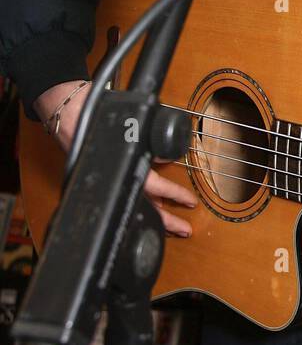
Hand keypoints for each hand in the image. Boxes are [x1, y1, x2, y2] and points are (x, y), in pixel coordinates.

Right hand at [34, 80, 195, 237]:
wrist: (68, 115)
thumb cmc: (96, 118)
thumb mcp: (129, 127)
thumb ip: (147, 145)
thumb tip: (162, 158)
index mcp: (126, 167)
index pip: (155, 186)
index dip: (174, 194)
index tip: (191, 201)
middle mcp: (117, 179)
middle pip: (146, 206)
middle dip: (167, 221)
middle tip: (185, 229)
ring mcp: (110, 182)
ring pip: (137, 204)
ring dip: (156, 216)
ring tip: (172, 226)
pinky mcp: (104, 179)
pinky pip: (127, 196)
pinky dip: (141, 204)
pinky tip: (150, 207)